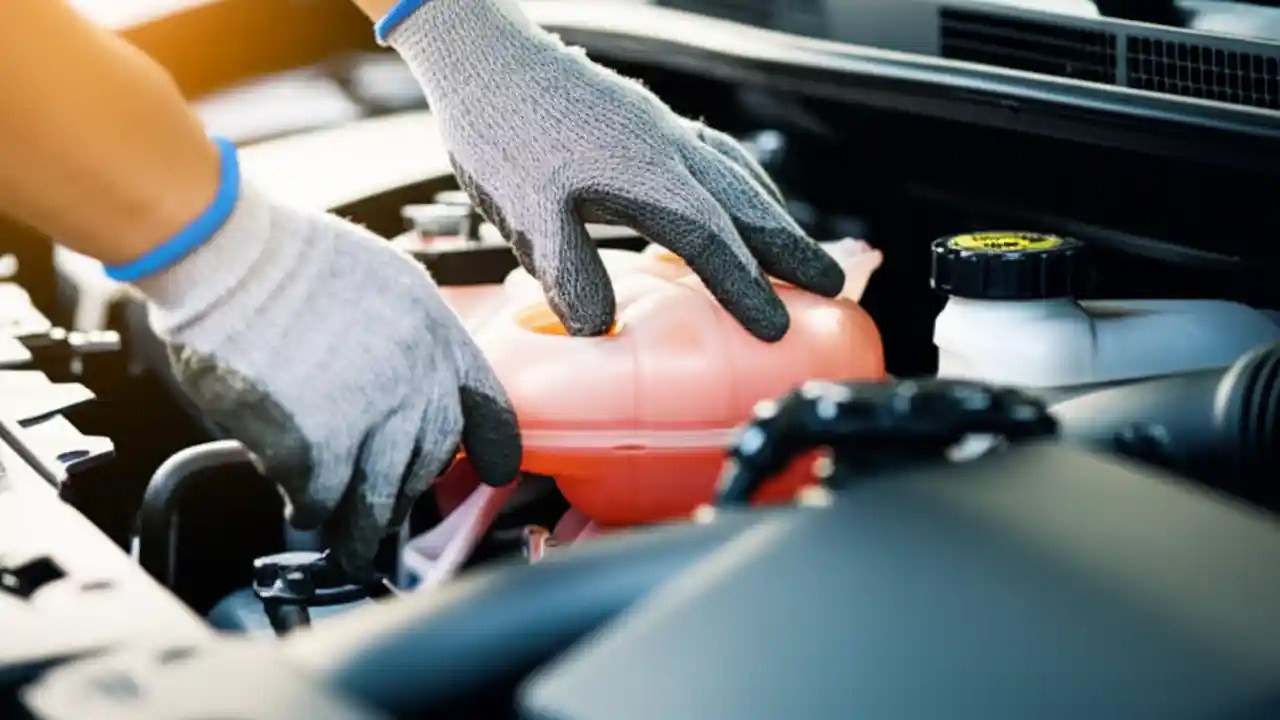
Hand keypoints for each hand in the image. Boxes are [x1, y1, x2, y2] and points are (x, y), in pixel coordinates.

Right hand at [138, 184, 520, 577]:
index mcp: (434, 330)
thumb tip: (401, 388)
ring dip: (360, 528)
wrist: (226, 255)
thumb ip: (399, 337)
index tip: (495, 470)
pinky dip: (308, 508)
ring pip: (378, 498)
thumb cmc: (283, 257)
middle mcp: (415, 376)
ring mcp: (369, 414)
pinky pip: (319, 497)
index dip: (492, 444)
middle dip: (405, 494)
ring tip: (346, 542)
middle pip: (428, 461)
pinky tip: (297, 505)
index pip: (486, 403)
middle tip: (384, 513)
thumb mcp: (376, 281)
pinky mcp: (316, 444)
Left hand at [381, 0, 844, 340]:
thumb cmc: (501, 127)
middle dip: (790, 247)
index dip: (746, 287)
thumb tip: (602, 327)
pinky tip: (734, 189)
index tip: (775, 326)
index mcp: (647, 176)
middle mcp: (666, 148)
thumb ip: (571, 271)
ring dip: (773, 212)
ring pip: (736, 173)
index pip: (713, 242)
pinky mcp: (643, 115)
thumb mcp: (527, 213)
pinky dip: (741, 178)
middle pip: (746, 203)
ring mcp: (658, 126)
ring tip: (797, 243)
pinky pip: (714, 150)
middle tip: (831, 281)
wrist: (483, 52)